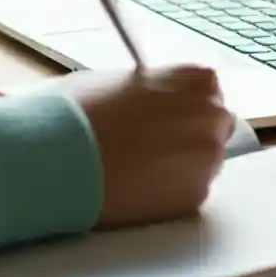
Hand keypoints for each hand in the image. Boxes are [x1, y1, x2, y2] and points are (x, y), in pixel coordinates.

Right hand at [53, 66, 234, 228]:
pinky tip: (137, 186)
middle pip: (213, 129)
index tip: (168, 116)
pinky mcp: (195, 196)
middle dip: (190, 136)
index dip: (185, 107)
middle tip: (153, 146)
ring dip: (180, 166)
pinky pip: (188, 192)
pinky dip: (169, 192)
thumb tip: (151, 102)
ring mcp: (208, 159)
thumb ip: (152, 90)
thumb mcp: (120, 81)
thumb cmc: (82, 110)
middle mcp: (212, 116)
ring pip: (203, 164)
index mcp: (197, 80)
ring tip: (138, 168)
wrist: (61, 154)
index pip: (209, 94)